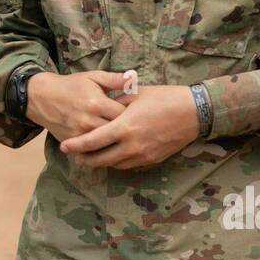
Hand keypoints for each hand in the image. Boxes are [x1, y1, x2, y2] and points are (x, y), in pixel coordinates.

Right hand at [26, 70, 129, 142]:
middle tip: (134, 130)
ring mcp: (80, 134)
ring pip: (105, 145)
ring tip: (124, 140)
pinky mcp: (72, 142)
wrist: (42, 97)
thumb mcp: (93, 77)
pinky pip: (91, 150)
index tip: (138, 116)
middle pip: (117, 133)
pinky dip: (100, 149)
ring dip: (115, 142)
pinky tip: (108, 147)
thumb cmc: (71, 85)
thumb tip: (135, 78)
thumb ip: (115, 79)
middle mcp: (89, 121)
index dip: (134, 116)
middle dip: (126, 132)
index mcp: (97, 103)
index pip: (125, 116)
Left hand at [59, 85, 199, 170]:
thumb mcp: (136, 94)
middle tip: (75, 156)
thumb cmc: (165, 98)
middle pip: (101, 159)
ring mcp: (143, 155)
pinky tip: (113, 156)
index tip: (65, 147)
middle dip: (85, 159)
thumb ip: (117, 102)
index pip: (94, 141)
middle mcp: (132, 145)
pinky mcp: (153, 159)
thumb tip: (104, 106)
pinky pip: (129, 165)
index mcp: (125, 127)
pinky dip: (118, 162)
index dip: (77, 145)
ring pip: (115, 164)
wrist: (194, 112)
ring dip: (101, 162)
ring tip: (91, 157)